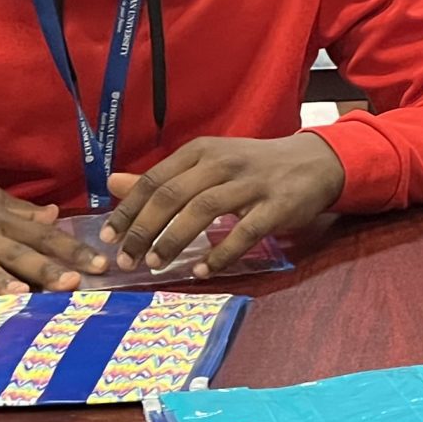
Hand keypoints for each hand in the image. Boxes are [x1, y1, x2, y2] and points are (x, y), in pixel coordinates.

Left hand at [100, 132, 345, 274]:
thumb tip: (113, 184)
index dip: (128, 210)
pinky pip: (244, 232)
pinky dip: (220, 253)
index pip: (154, 180)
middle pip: (173, 195)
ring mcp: (251, 183)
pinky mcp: (276, 206)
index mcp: (201, 151)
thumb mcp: (207, 165)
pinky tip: (202, 270)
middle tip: (127, 259)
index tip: (108, 237)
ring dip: (174, 240)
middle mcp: (223, 162)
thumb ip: (163, 178)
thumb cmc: (253, 167)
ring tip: (156, 265)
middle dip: (144, 229)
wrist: (314, 162)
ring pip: (203, 209)